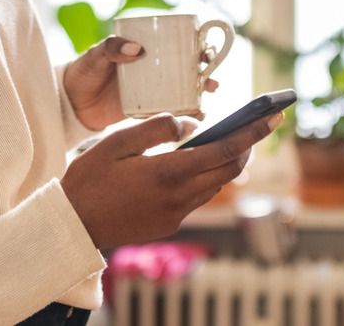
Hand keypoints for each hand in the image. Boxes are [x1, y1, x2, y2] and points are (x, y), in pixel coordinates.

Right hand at [60, 110, 282, 247]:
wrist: (72, 225)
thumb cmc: (89, 179)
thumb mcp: (117, 141)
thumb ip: (156, 128)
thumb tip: (189, 124)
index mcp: (168, 172)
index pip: (223, 149)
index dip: (251, 132)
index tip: (271, 117)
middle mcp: (179, 197)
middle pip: (227, 169)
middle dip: (247, 146)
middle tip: (260, 124)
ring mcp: (175, 214)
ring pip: (214, 185)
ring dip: (227, 163)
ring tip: (233, 141)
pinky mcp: (168, 224)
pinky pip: (197, 197)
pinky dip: (205, 178)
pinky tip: (198, 165)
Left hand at [63, 36, 219, 131]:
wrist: (70, 103)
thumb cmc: (84, 71)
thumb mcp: (96, 55)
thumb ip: (112, 48)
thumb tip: (137, 48)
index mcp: (147, 49)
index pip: (179, 44)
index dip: (199, 46)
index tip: (207, 53)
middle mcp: (155, 69)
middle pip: (189, 68)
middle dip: (207, 73)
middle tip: (212, 81)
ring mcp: (153, 90)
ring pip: (185, 90)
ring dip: (201, 94)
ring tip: (207, 101)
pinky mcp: (147, 111)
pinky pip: (172, 111)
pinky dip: (186, 114)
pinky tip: (196, 119)